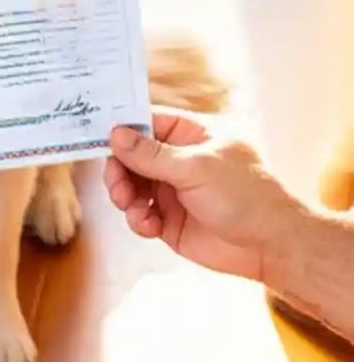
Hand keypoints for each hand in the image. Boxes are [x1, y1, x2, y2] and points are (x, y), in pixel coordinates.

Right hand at [104, 109, 303, 281]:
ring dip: (124, 196)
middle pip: (130, 156)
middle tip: (118, 187)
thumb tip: (115, 133)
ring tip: (133, 209)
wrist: (272, 247)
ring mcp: (172, 190)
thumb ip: (151, 154)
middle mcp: (178, 160)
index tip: (97, 139)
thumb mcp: (195, 168)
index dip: (121, 130)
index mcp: (191, 135)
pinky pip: (138, 214)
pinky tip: (148, 226)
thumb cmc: (245, 196)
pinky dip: (136, 219)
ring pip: (130, 185)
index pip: (146, 122)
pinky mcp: (168, 219)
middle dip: (119, 171)